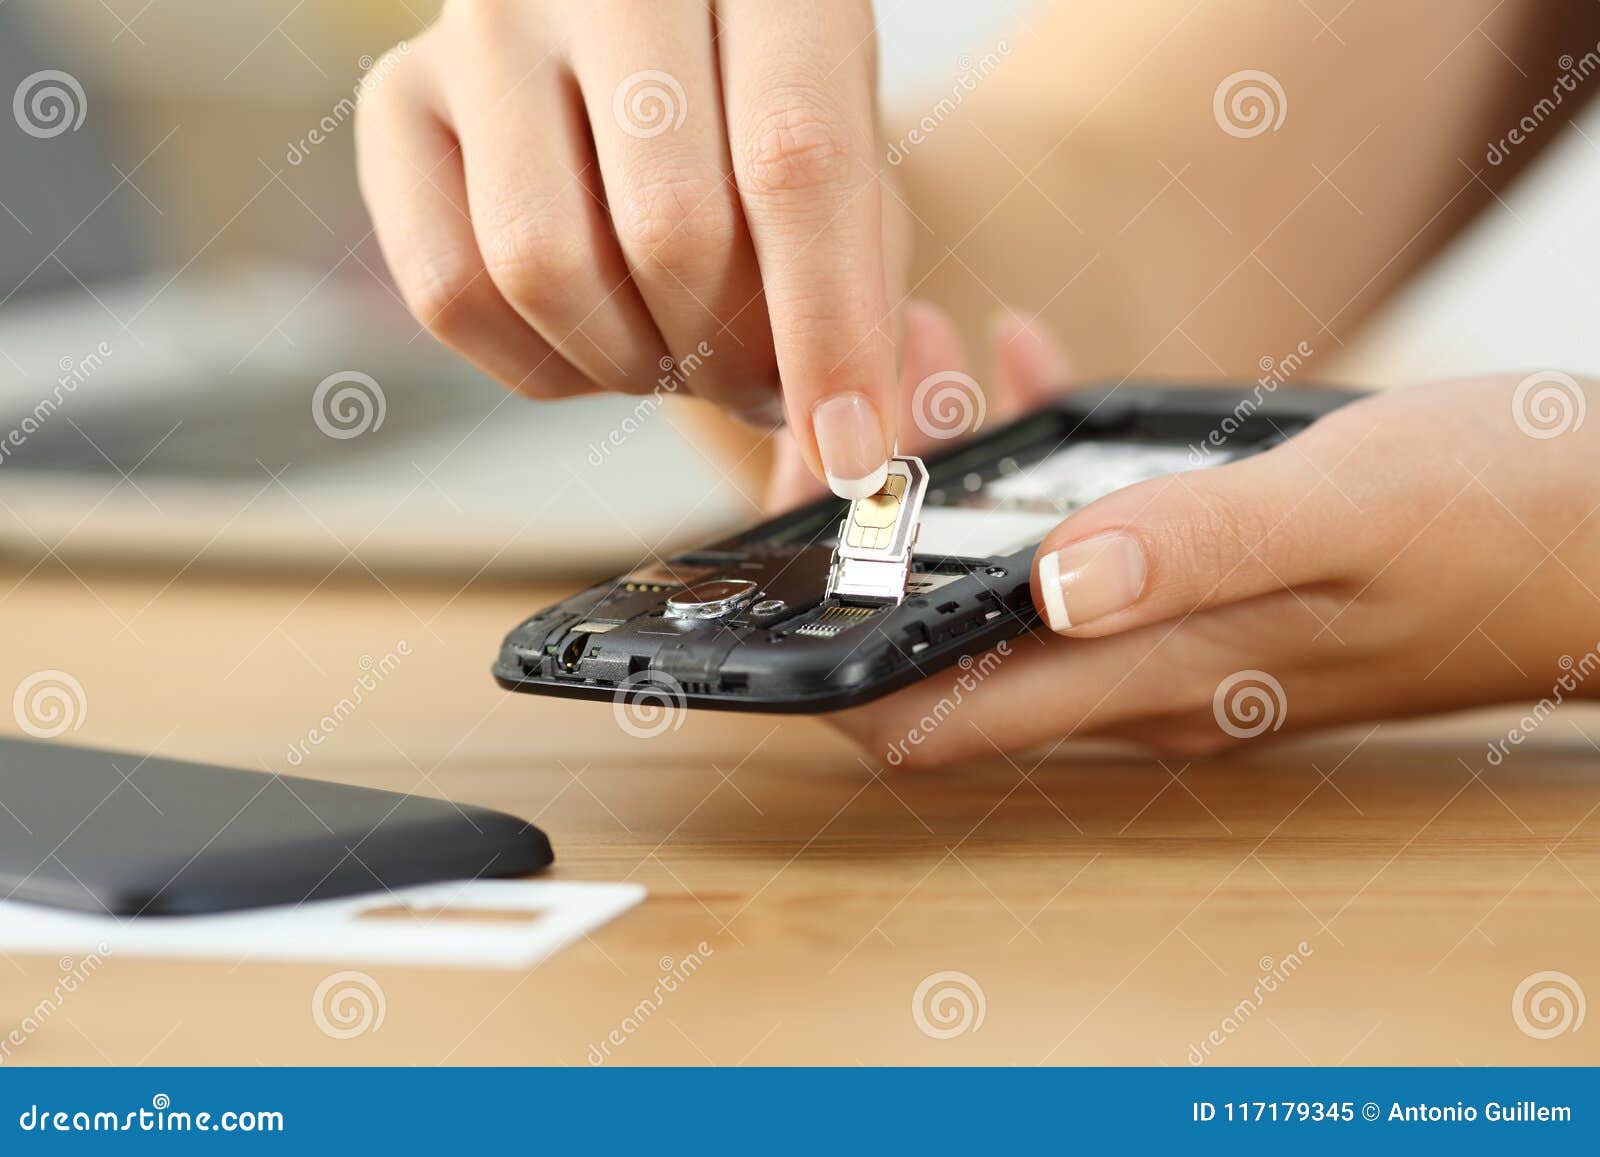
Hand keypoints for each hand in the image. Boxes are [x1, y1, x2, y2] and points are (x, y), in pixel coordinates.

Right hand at [356, 0, 908, 497]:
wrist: (651, 59)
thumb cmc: (763, 123)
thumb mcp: (856, 176)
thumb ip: (873, 297)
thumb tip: (856, 436)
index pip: (795, 157)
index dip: (828, 326)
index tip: (850, 444)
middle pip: (668, 227)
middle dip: (728, 359)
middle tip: (756, 383)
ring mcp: (487, 28)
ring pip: (542, 265)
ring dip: (629, 365)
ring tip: (677, 350)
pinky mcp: (396, 96)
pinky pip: (450, 290)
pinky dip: (541, 362)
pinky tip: (595, 335)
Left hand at [820, 365, 1599, 766]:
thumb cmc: (1501, 530)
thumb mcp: (1343, 515)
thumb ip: (1193, 546)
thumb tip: (1050, 577)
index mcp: (1148, 673)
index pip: (923, 716)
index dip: (823, 654)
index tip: (792, 528)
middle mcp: (1133, 672)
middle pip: (931, 635)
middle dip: (862, 524)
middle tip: (858, 396)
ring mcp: (1160, 629)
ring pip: (990, 572)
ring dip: (938, 471)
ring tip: (930, 349)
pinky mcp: (1193, 583)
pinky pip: (1069, 532)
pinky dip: (1026, 453)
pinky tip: (1030, 372)